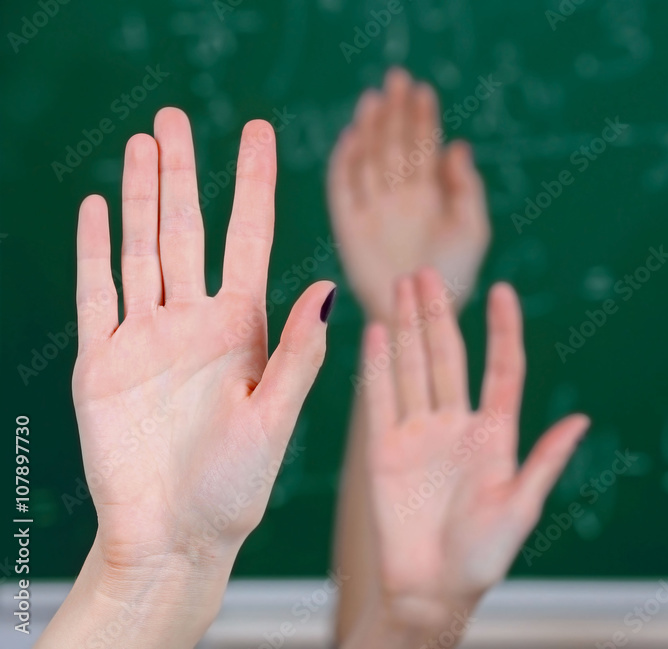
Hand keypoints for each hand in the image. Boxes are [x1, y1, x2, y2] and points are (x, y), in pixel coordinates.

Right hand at [72, 108, 334, 572]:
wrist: (174, 537)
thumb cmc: (237, 486)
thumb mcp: (277, 417)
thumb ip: (298, 353)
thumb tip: (326, 286)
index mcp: (246, 329)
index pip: (250, 238)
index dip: (254, 185)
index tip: (259, 131)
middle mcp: (197, 323)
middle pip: (189, 230)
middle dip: (185, 173)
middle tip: (178, 116)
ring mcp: (147, 338)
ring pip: (142, 248)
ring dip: (141, 195)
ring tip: (143, 142)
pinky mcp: (102, 361)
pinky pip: (97, 293)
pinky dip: (96, 250)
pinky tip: (100, 207)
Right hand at [327, 67, 489, 322]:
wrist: (426, 318)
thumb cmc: (456, 279)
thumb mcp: (472, 230)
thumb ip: (467, 190)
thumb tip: (458, 146)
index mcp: (428, 194)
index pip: (422, 147)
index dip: (422, 118)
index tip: (424, 89)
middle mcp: (397, 197)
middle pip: (393, 145)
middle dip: (395, 112)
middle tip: (397, 77)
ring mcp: (372, 209)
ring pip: (368, 160)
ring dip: (370, 129)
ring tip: (375, 99)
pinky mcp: (349, 227)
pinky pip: (343, 190)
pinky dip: (344, 164)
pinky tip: (352, 138)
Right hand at [360, 268, 588, 624]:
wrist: (431, 591)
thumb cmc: (483, 558)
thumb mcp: (521, 509)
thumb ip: (544, 461)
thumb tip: (582, 419)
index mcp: (495, 436)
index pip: (501, 370)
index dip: (502, 331)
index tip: (503, 292)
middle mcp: (456, 426)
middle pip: (448, 358)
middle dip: (438, 316)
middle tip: (427, 274)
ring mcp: (418, 435)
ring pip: (412, 369)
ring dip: (406, 328)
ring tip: (402, 286)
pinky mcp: (384, 452)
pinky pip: (379, 401)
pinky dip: (375, 367)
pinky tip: (373, 332)